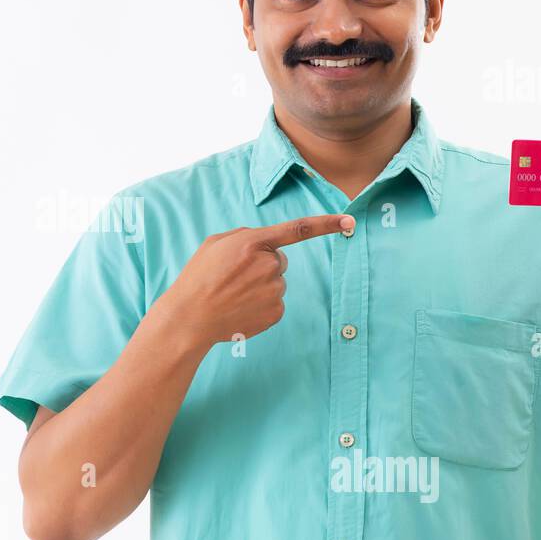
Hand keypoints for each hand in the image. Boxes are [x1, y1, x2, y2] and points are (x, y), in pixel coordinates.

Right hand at [155, 212, 354, 349]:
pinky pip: (275, 302)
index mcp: (252, 243)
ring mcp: (274, 291)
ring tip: (234, 294)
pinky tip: (241, 307)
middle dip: (263, 265)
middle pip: (279, 260)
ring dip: (260, 285)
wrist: (190, 318)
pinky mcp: (275, 312)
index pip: (298, 229)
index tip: (350, 221)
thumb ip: (245, 236)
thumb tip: (266, 244)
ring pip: (277, 282)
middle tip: (235, 277)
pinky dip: (261, 304)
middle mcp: (267, 265)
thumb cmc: (199, 277)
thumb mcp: (215, 244)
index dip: (326, 224)